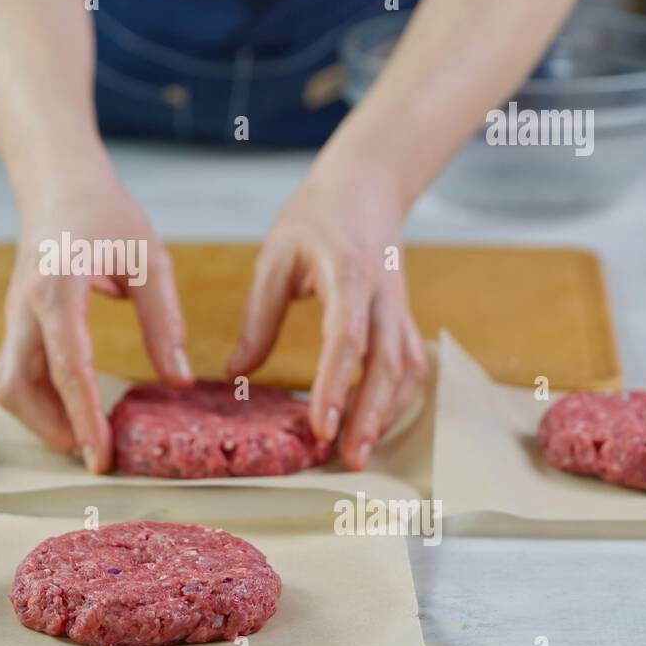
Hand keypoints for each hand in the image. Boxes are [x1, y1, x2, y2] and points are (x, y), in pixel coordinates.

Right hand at [0, 167, 192, 472]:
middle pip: (16, 385)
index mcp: (59, 288)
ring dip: (41, 419)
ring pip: (8, 385)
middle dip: (49, 427)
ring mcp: (15, 317)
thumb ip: (164, 320)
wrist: (59, 185)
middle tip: (95, 454)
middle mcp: (26, 307)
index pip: (67, 364)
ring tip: (88, 437)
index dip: (82, 414)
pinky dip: (40, 401)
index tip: (99, 454)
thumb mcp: (149, 260)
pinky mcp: (17, 324)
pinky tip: (75, 410)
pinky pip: (16, 374)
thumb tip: (178, 380)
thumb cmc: (106, 216)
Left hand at [227, 157, 426, 469]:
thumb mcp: (275, 259)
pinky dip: (396, 400)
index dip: (336, 384)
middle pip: (386, 364)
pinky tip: (374, 426)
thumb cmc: (315, 218)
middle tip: (347, 460)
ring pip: (406, 370)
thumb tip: (235, 374)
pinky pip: (410, 365)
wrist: (367, 185)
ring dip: (386, 415)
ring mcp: (400, 308)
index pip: (347, 337)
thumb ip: (258, 318)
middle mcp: (383, 295)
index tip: (321, 424)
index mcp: (349, 275)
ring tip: (358, 454)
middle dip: (368, 415)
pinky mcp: (404, 318)